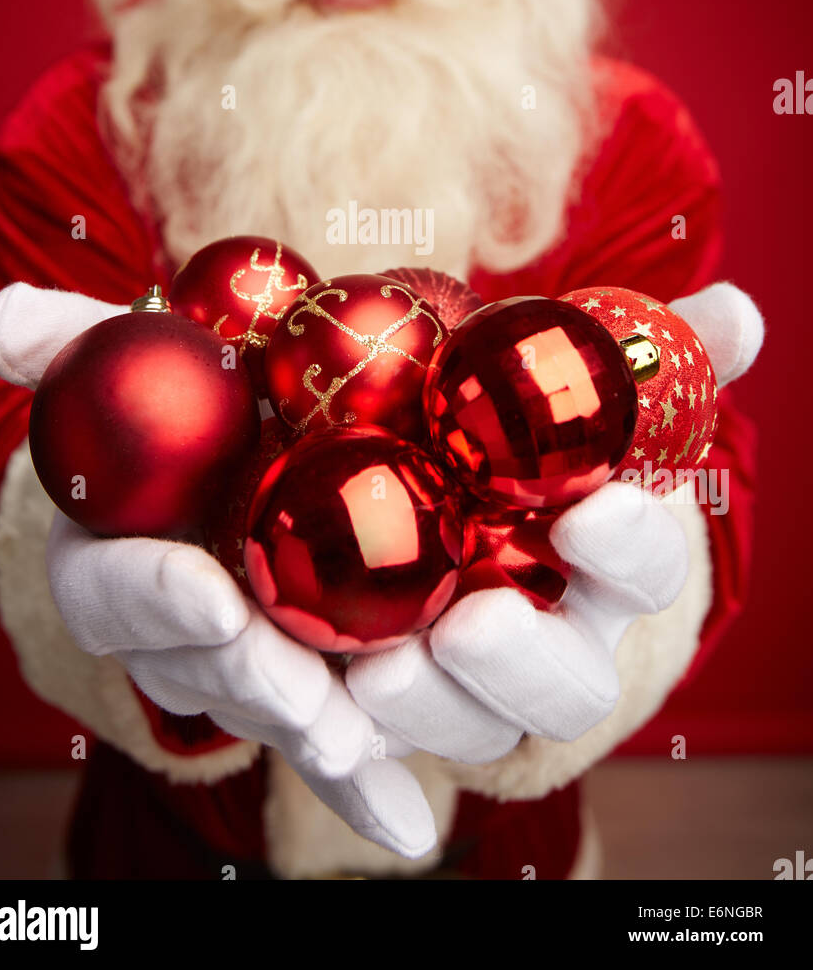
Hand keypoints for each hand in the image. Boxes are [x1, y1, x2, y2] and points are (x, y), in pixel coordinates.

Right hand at [0, 281, 438, 859]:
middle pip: (194, 670)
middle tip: (299, 693)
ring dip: (308, 738)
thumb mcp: (131, 353)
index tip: (208, 597)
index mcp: (112, 556)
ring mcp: (237, 662)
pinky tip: (405, 832)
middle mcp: (169, 626)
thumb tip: (2, 318)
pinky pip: (325, 742)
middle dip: (243, 682)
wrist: (235, 434)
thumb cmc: (182, 390)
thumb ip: (73, 342)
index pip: (110, 589)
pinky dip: (363, 791)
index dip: (151, 595)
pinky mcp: (303, 681)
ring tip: (355, 749)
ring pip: (263, 709)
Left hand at [346, 281, 763, 762]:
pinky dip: (361, 749)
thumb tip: (735, 313)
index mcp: (606, 565)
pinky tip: (331, 713)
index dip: (630, 548)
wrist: (410, 475)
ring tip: (382, 672)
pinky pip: (381, 752)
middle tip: (473, 625)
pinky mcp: (396, 710)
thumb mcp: (553, 382)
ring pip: (474, 729)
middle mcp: (554, 642)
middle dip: (526, 664)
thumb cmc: (499, 429)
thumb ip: (634, 357)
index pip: (647, 568)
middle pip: (570, 686)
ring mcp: (474, 691)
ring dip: (434, 709)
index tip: (591, 513)